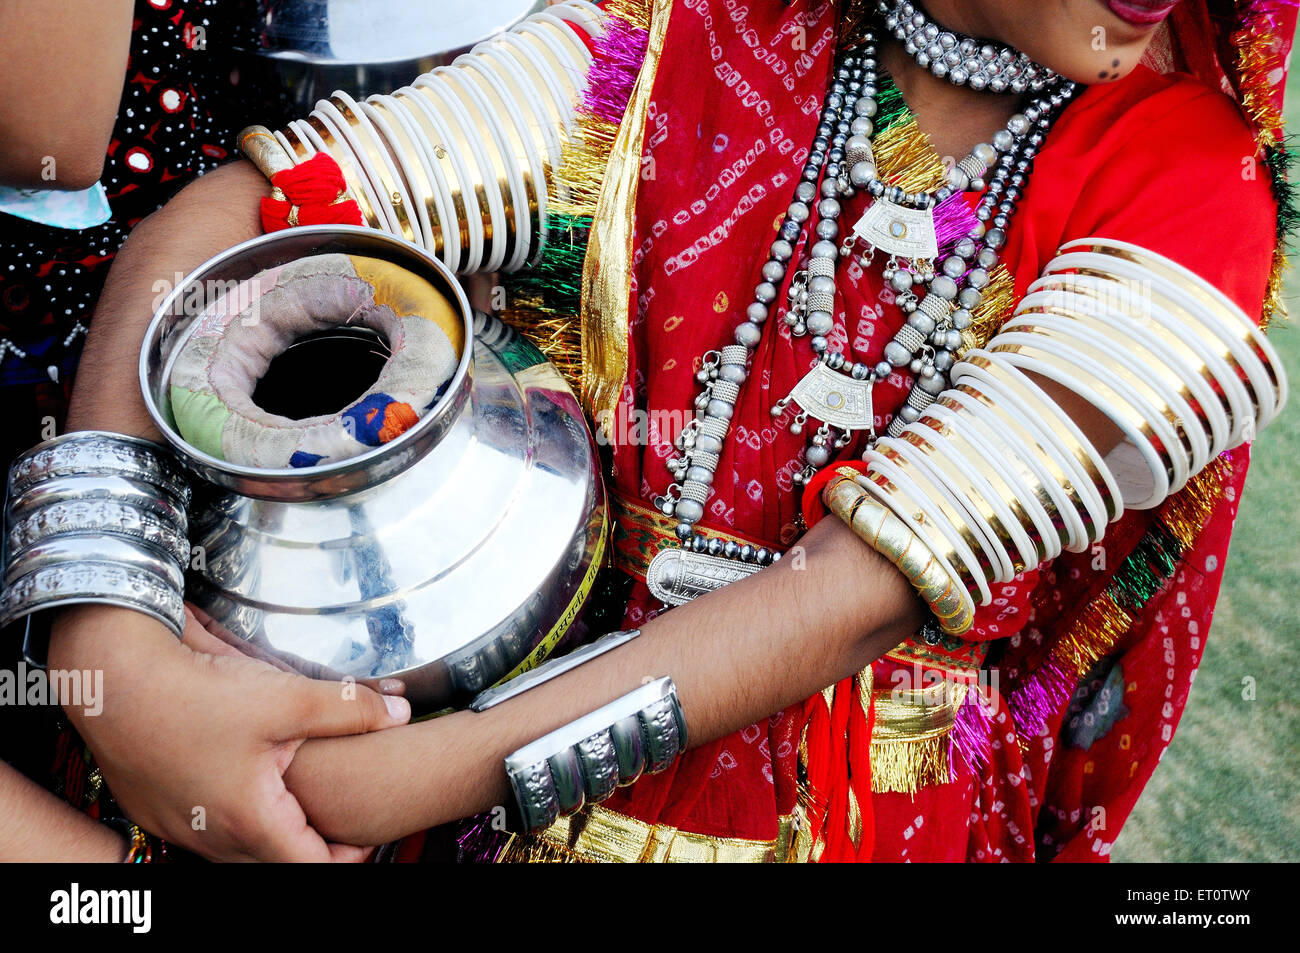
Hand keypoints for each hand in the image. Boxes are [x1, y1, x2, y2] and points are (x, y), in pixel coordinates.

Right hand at [48, 605, 410, 861]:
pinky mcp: (154, 808)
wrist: (111, 679)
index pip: (312, 868)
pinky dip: (233, 817)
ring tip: (297, 801)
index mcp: (250, 823)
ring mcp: (177, 827)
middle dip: (311, 846)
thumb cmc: (197, 695)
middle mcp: (210, 838)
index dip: (347, 856)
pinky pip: (204, 829)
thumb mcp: (288, 698)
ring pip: (237, 848)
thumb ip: (351, 709)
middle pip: (274, 862)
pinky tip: (244, 782)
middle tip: (338, 821)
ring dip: (270, 831)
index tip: (366, 836)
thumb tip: (401, 714)